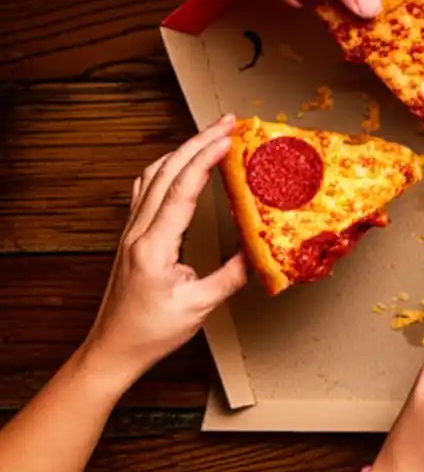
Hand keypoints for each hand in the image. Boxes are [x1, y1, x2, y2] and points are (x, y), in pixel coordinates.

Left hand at [82, 115, 248, 385]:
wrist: (113, 348)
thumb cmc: (151, 332)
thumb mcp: (200, 306)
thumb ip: (232, 275)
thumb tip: (261, 250)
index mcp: (154, 246)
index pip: (181, 190)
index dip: (205, 159)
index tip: (228, 138)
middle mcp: (138, 232)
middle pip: (166, 171)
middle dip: (198, 141)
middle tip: (227, 122)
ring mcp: (131, 231)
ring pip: (152, 175)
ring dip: (181, 150)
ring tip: (210, 135)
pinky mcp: (131, 235)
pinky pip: (145, 189)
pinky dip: (167, 167)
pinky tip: (179, 164)